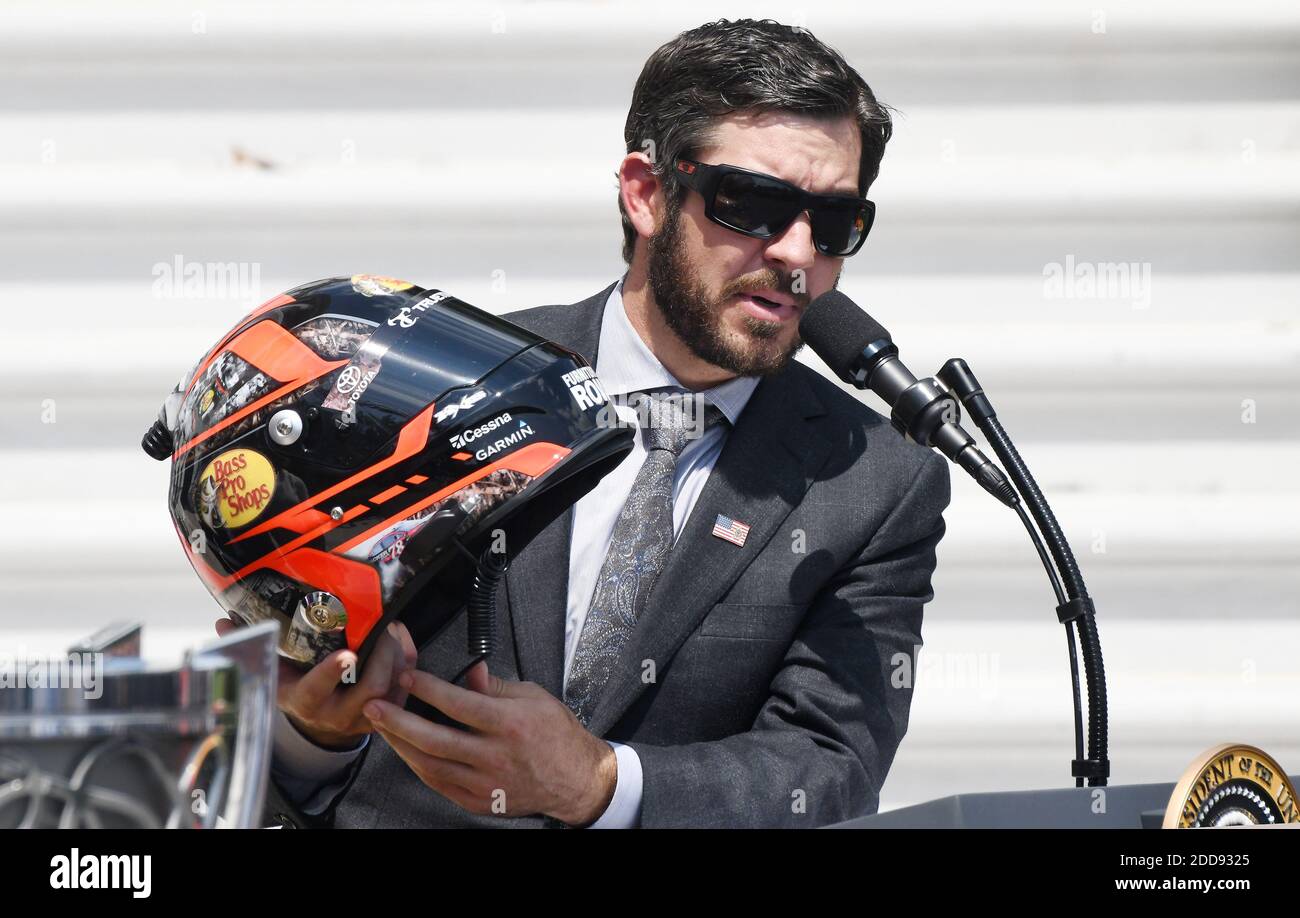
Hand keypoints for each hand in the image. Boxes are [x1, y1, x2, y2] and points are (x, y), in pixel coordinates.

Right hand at [214, 617, 416, 749]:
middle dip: (381, 655)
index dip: (331, 674)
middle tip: (381, 626)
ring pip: (392, 689)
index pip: (316, 691)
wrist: (317, 719)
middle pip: (369, 689)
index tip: (345, 654)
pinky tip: (399, 637)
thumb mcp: (272, 671)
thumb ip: (250, 646)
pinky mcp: (386, 716)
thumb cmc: (296, 686)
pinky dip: (407, 660)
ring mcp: (364, 719)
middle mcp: (336, 716)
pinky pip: (405, 688)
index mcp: (305, 702)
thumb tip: (223, 623)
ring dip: (397, 656)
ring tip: (390, 627)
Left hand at [363, 661, 616, 825]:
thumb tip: (471, 672)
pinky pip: (439, 783)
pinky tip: (407, 751)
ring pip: (430, 764)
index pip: (458, 703)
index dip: (427, 688)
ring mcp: (485, 783)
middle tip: (374, 706)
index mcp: (510, 724)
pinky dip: (418, 766)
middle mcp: (495, 756)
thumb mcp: (534, 697)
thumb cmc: (556, 736)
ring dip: (400, 744)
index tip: (407, 676)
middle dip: (398, 720)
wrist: (574, 780)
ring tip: (382, 727)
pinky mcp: (479, 801)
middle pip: (434, 738)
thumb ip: (497, 686)